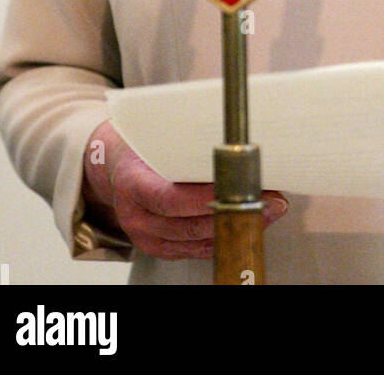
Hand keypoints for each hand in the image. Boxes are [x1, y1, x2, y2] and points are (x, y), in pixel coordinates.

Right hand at [82, 119, 287, 259]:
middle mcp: (135, 216)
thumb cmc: (139, 143)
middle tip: (268, 196)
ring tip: (268, 208)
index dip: (207, 198)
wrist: (115, 163)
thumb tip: (235, 137)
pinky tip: (247, 223)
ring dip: (236, 225)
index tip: (242, 186)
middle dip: (233, 211)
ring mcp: (145, 236)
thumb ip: (186, 141)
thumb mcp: (155, 134)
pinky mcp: (158, 247)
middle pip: (188, 224)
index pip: (170, 198)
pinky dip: (223, 237)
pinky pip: (195, 249)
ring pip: (196, 240)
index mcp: (131, 183)